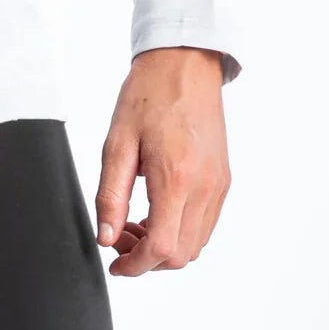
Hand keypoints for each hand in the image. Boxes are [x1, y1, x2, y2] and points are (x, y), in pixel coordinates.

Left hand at [95, 48, 230, 276]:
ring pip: (194, 246)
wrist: (186, 63)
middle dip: (146, 259)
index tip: (116, 265)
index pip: (161, 248)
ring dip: (163, 248)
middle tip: (121, 238)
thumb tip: (106, 238)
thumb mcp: (116, 146)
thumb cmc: (149, 96)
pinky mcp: (222, 180)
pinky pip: (204, 226)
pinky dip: (179, 232)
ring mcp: (218, 185)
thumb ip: (110, 198)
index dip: (135, 266)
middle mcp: (204, 186)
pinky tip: (157, 213)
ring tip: (136, 224)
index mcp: (176, 178)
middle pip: (180, 255)